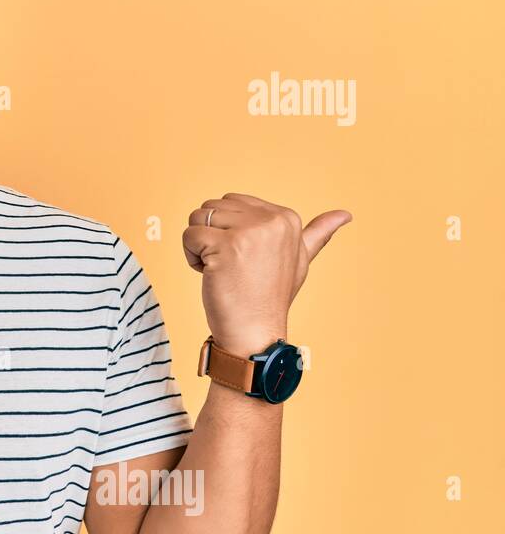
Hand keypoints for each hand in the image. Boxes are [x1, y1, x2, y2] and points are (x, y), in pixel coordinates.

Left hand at [182, 194, 351, 356]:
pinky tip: (210, 275)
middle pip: (212, 206)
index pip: (232, 201)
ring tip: (221, 270)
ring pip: (198, 218)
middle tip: (231, 266)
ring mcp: (250, 232)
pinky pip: (189, 236)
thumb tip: (345, 214)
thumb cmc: (271, 297)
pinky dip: (191, 258)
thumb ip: (317, 234)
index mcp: (286, 217)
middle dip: (210, 235)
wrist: (256, 332)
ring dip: (199, 246)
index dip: (227, 230)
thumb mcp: (300, 260)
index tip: (243, 257)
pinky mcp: (226, 245)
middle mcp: (271, 220)